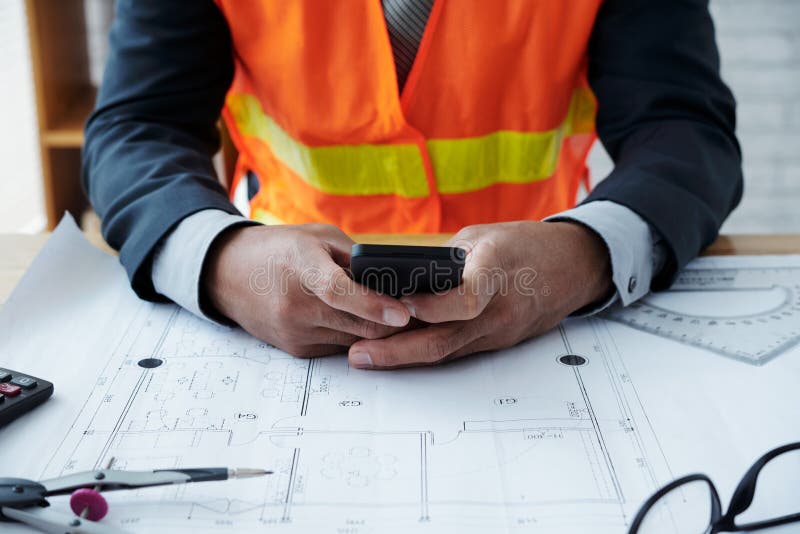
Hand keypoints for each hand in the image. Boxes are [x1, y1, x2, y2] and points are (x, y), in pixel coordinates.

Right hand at [203, 224, 410, 356]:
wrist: (229, 275)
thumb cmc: (281, 250)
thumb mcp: (318, 238)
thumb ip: (355, 258)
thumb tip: (395, 282)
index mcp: (301, 264)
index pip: (338, 290)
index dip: (372, 303)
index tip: (402, 313)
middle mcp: (295, 304)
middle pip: (356, 324)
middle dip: (393, 324)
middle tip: (423, 314)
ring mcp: (294, 331)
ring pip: (354, 341)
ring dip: (377, 332)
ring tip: (396, 316)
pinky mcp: (297, 350)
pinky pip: (340, 348)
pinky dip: (356, 336)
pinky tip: (361, 321)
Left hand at [347, 221, 611, 368]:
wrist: (573, 267)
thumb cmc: (525, 245)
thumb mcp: (483, 237)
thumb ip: (445, 259)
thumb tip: (401, 278)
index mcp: (496, 272)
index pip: (465, 300)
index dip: (430, 308)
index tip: (397, 306)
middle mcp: (499, 310)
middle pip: (445, 340)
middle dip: (397, 351)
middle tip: (360, 354)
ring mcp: (500, 331)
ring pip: (448, 352)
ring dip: (405, 357)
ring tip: (366, 356)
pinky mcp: (498, 341)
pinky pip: (458, 350)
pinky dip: (427, 352)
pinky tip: (398, 351)